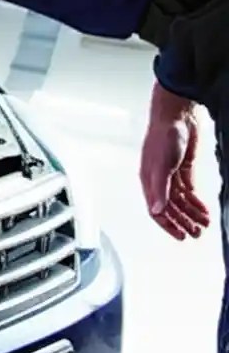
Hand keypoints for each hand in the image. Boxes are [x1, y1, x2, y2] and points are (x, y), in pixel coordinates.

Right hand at [140, 96, 211, 239]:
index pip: (157, 210)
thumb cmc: (163, 137)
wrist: (177, 116)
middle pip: (171, 208)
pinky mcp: (183, 169)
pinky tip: (204, 209)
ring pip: (182, 201)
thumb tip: (157, 211)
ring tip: (203, 224)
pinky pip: (189, 190)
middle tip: (196, 233)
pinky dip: (197, 201)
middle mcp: (159, 181)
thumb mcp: (161, 166)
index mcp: (149, 182)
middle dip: (183, 222)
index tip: (181, 236)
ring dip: (192, 214)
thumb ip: (159, 189)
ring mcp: (171, 175)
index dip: (168, 225)